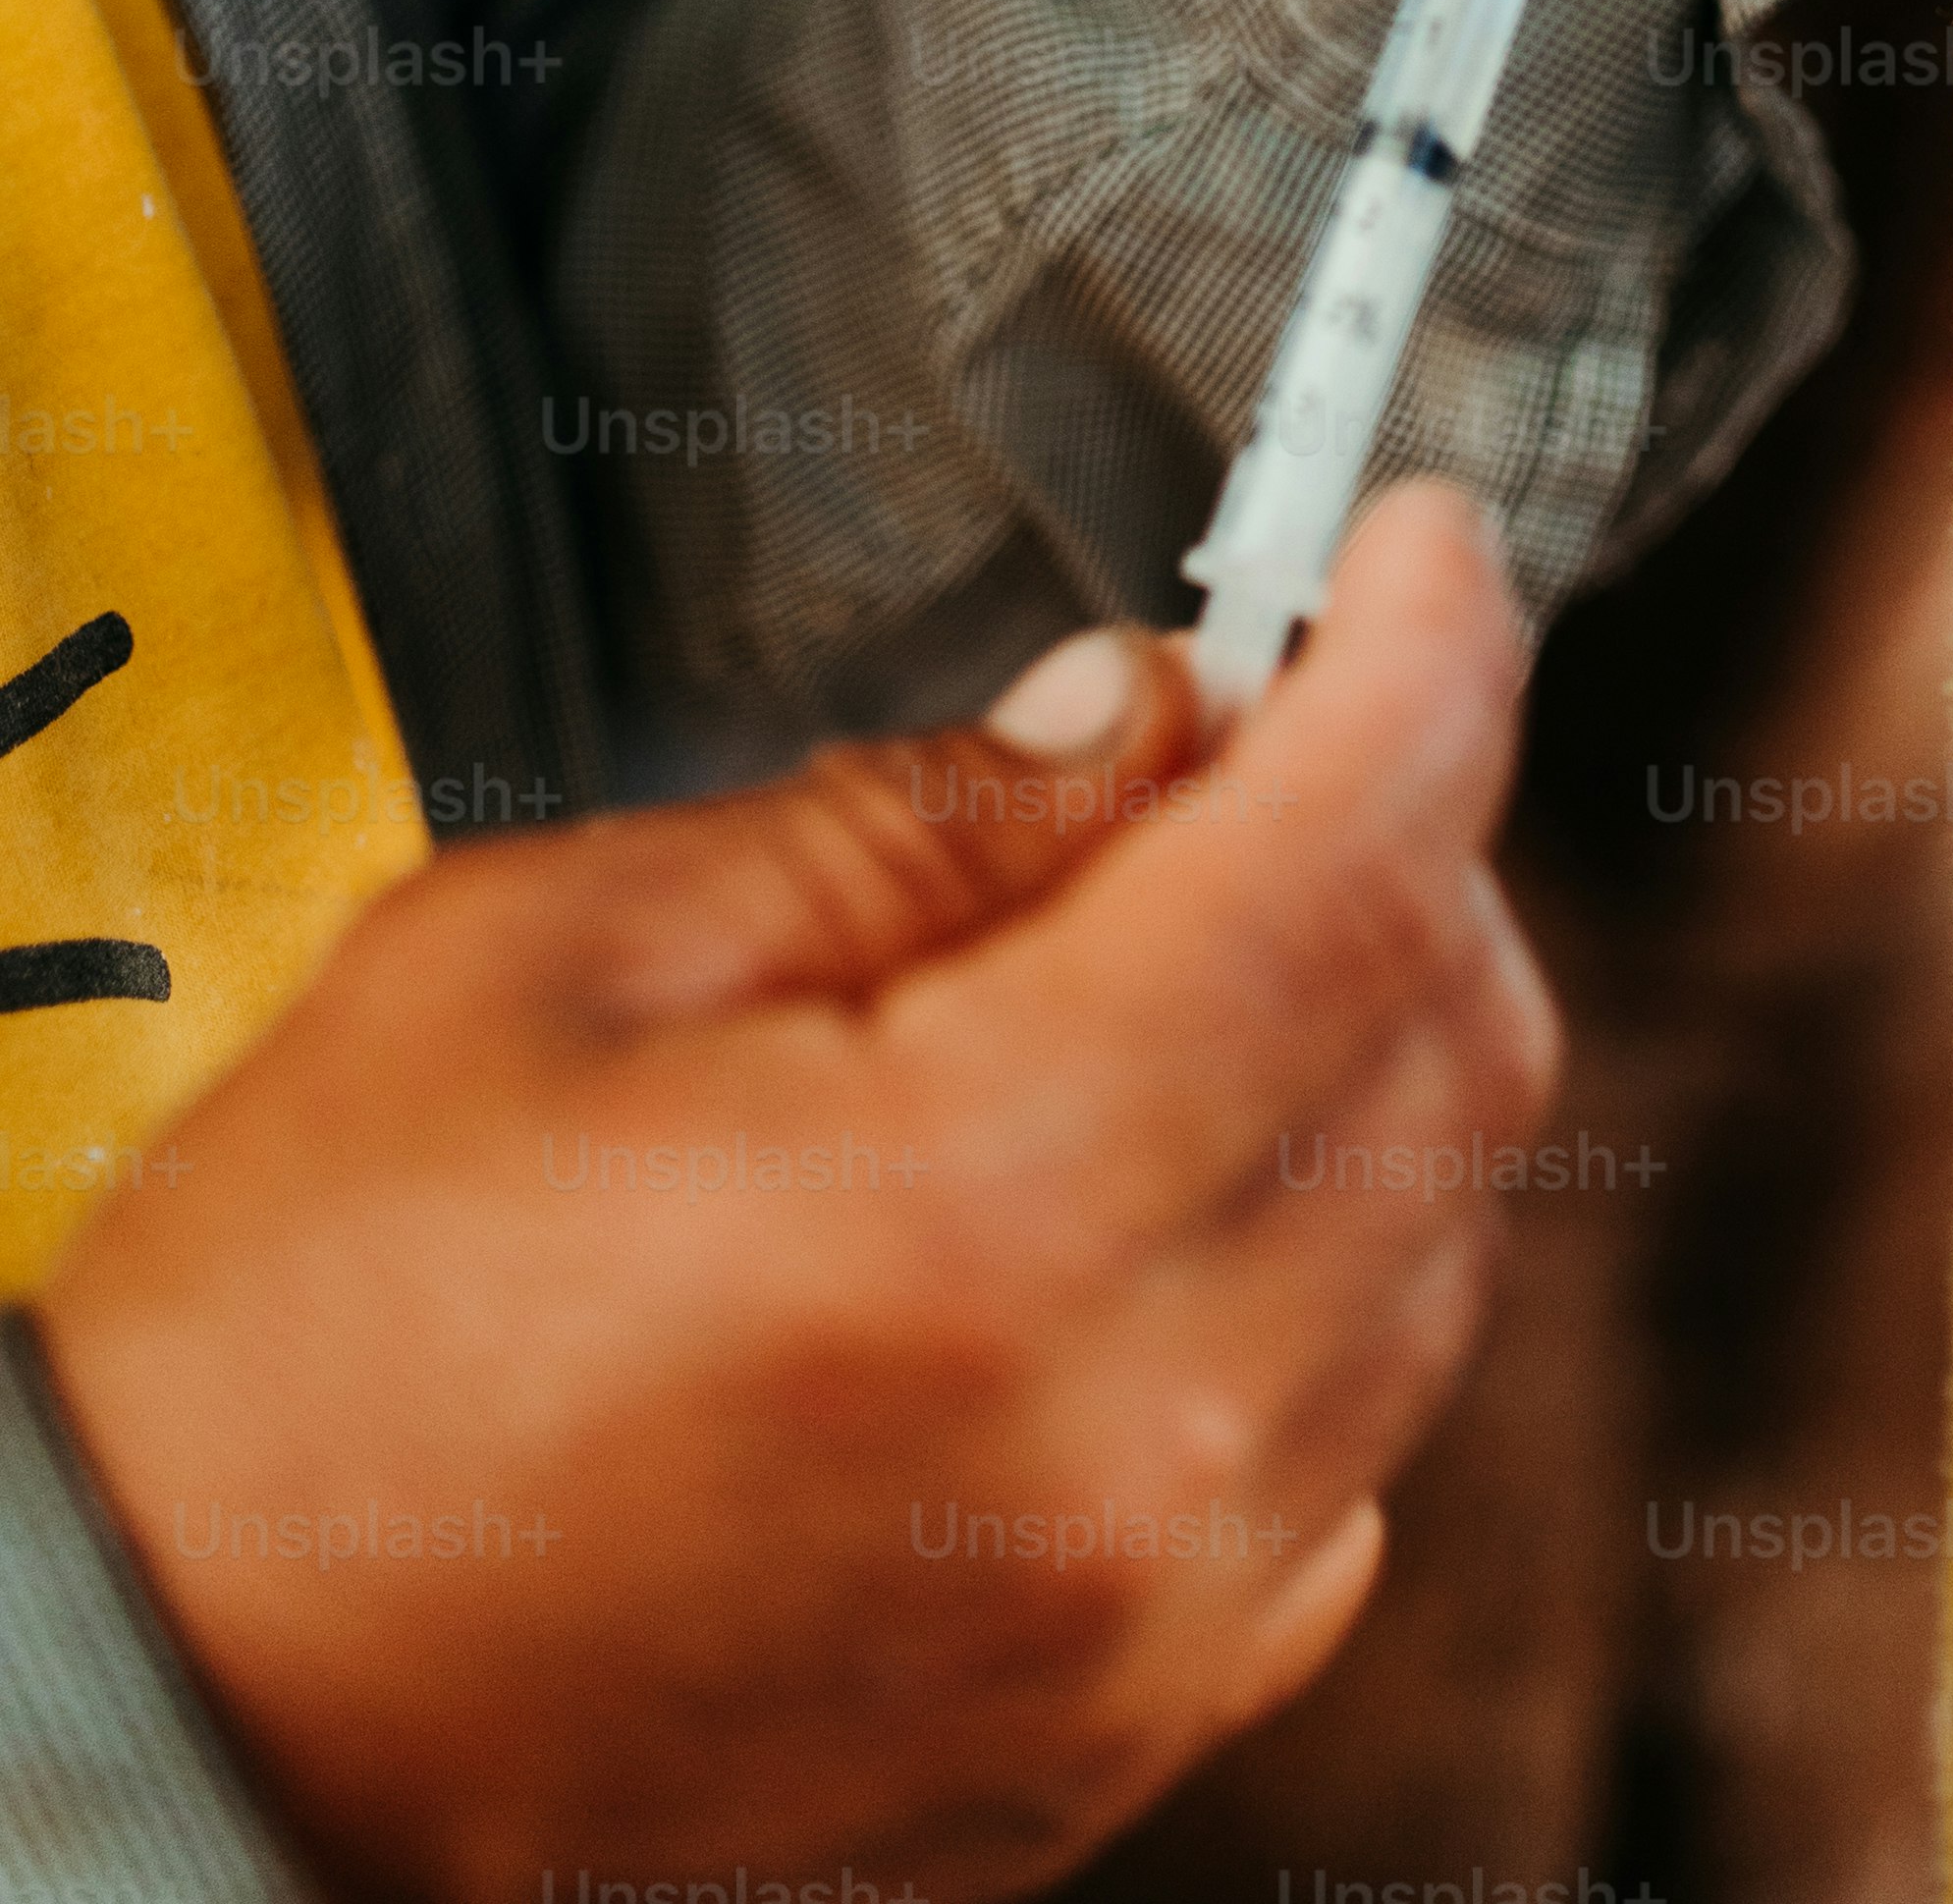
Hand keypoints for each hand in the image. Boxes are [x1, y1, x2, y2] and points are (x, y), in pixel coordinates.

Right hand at [36, 489, 1551, 1903]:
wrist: (183, 1722)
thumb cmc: (306, 1352)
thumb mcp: (551, 961)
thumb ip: (899, 824)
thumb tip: (1140, 716)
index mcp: (977, 1217)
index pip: (1348, 865)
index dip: (1423, 654)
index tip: (1424, 537)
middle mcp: (1118, 1450)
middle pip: (1443, 1057)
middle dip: (1410, 829)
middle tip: (1278, 718)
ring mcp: (1132, 1630)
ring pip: (1427, 1261)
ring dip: (1374, 1050)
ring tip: (1208, 930)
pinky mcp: (1104, 1740)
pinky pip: (1339, 1467)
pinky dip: (1320, 1286)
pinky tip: (1171, 1194)